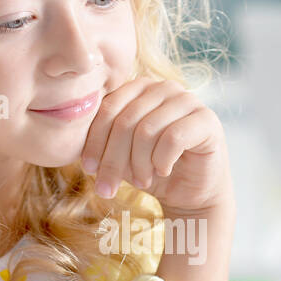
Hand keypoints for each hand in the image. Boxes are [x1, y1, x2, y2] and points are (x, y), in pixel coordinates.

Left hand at [81, 76, 232, 216]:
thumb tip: (74, 145)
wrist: (190, 192)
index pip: (108, 108)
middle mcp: (164, 88)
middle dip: (113, 160)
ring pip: (147, 130)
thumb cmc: (152, 169)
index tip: (88, 169)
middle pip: (126, 121)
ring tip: (141, 182)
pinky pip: (173, 138)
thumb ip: (102, 141)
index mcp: (139, 88)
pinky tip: (162, 171)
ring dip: (139, 164)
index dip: (95, 140)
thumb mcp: (120, 154)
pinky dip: (162, 161)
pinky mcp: (206, 120)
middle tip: (108, 187)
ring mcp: (188, 101)